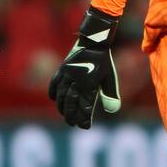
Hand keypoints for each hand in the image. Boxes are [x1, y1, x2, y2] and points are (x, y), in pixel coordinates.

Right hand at [48, 7, 121, 127]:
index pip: (84, 107)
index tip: (85, 126)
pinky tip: (55, 99)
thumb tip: (113, 111)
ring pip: (61, 95)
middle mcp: (76, 80)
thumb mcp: (110, 78)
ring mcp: (67, 74)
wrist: (93, 40)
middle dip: (71, 116)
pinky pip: (54, 82)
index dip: (84, 118)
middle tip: (73, 124)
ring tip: (65, 114)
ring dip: (62, 107)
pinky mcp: (62, 68)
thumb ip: (111, 95)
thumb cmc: (104, 61)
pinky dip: (54, 91)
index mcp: (89, 84)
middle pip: (70, 104)